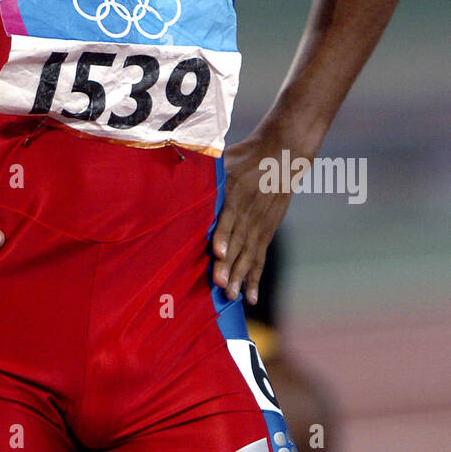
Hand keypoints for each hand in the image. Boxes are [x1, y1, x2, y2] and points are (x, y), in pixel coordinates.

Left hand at [211, 130, 299, 305]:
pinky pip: (260, 258)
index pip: (229, 215)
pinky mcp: (267, 232)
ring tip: (231, 295)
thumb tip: (171, 180)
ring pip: (249, 253)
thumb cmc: (244, 156)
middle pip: (238, 240)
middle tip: (219, 284)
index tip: (216, 251)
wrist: (281, 154)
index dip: (223, 234)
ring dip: (239, 275)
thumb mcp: (223, 159)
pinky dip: (255, 278)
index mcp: (236, 190)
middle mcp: (249, 210)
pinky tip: (251, 297)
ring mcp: (260, 223)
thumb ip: (203, 173)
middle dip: (228, 263)